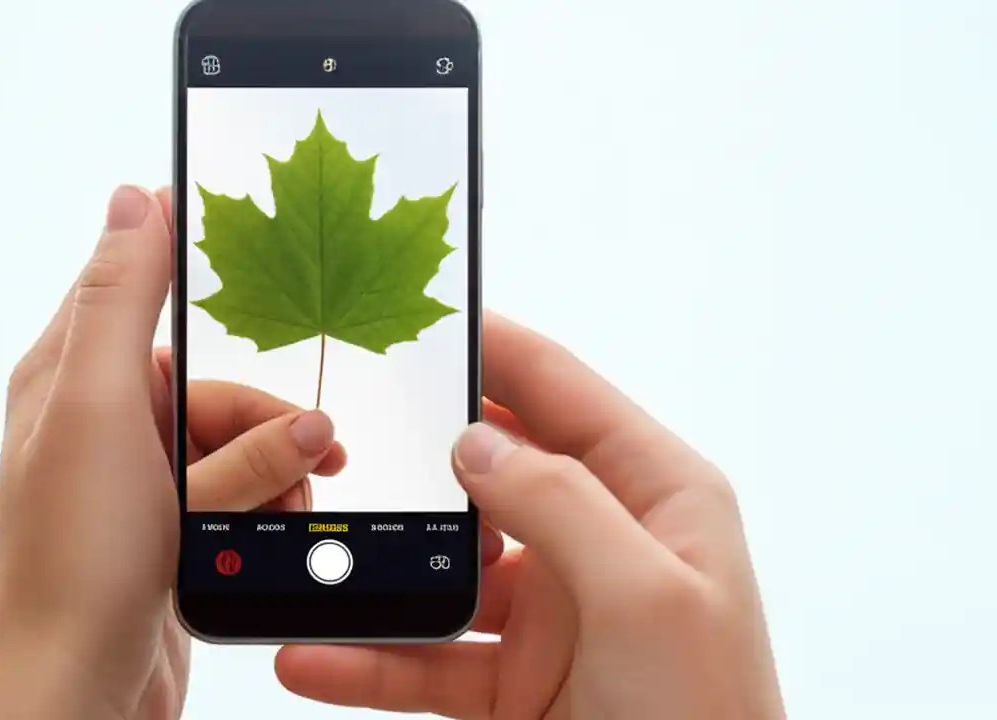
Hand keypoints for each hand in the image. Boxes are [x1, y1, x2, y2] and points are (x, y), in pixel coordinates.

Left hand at [0, 187, 343, 719]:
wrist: (76, 694)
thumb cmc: (70, 559)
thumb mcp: (95, 408)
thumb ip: (119, 301)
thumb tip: (134, 197)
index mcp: (72, 374)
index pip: (139, 280)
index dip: (198, 258)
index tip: (267, 246)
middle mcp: (104, 421)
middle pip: (214, 378)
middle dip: (266, 412)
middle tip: (315, 438)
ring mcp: (141, 481)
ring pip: (240, 440)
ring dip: (277, 466)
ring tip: (299, 498)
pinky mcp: (174, 530)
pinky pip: (243, 494)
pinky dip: (270, 507)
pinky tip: (282, 530)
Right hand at [276, 313, 784, 718]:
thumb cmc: (707, 717)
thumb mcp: (645, 597)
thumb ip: (559, 503)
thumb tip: (473, 440)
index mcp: (652, 493)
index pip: (559, 391)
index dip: (491, 347)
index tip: (419, 318)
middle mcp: (597, 540)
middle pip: (488, 470)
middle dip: (415, 452)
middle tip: (338, 418)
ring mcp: (552, 611)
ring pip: (444, 569)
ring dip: (379, 567)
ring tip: (311, 554)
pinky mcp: (513, 680)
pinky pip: (426, 656)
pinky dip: (368, 658)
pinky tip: (312, 657)